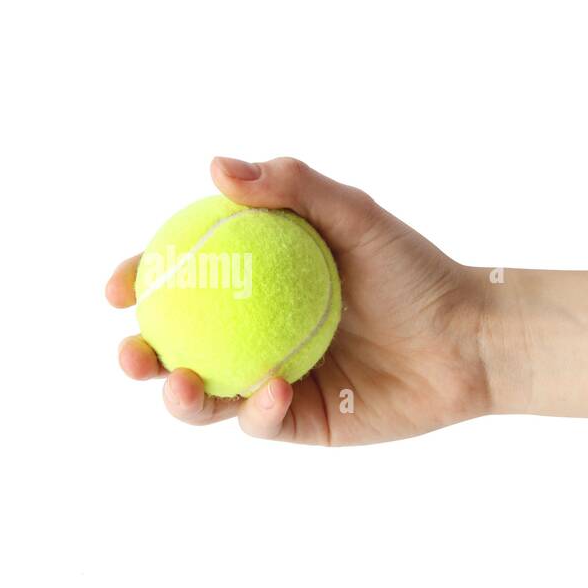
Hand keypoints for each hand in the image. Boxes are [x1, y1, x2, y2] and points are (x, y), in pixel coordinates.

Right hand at [105, 157, 497, 444]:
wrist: (469, 338)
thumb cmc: (413, 269)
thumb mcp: (353, 215)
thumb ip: (291, 187)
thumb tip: (216, 166)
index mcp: (253, 280)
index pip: (180, 281)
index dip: (138, 284)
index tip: (118, 287)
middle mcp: (251, 331)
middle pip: (175, 348)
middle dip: (138, 356)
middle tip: (132, 352)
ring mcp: (269, 379)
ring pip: (205, 397)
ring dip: (179, 397)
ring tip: (180, 383)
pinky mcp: (298, 422)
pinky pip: (261, 421)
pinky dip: (258, 408)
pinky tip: (274, 387)